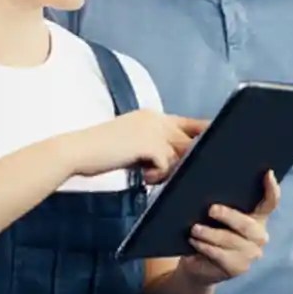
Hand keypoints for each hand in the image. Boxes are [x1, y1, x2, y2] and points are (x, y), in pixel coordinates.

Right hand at [66, 110, 207, 182]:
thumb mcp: (130, 143)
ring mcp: (152, 130)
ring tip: (150, 175)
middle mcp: (154, 118)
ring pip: (179, 154)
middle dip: (189, 157)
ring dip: (168, 170)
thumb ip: (151, 147)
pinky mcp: (148, 144)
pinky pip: (167, 165)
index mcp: (150, 116)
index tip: (215, 141)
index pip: (186, 123)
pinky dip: (156, 175)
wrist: (77, 151)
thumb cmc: (99, 151)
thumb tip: (173, 161)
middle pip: (188, 139)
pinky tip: (143, 177)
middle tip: (181, 171)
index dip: (202, 132)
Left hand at [176, 170, 280, 285]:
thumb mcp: (213, 214)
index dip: (272, 188)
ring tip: (194, 229)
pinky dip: (206, 247)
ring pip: (232, 240)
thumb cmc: (206, 230)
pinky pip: (222, 256)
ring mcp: (251, 253)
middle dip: (229, 216)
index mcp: (257, 217)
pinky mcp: (239, 268)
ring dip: (211, 234)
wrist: (197, 264)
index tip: (267, 173)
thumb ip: (218, 198)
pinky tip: (195, 241)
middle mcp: (259, 235)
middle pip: (247, 224)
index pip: (270, 202)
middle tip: (211, 209)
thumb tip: (207, 177)